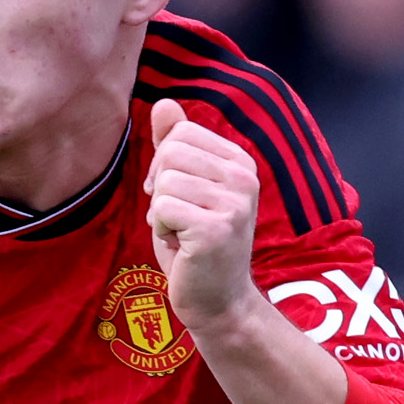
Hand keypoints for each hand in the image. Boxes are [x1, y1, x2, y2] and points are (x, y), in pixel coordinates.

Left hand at [141, 97, 263, 328]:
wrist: (218, 299)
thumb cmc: (195, 244)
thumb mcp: (184, 188)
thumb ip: (174, 146)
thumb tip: (164, 103)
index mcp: (239, 162)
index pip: (181, 133)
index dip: (163, 164)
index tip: (175, 195)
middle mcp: (243, 177)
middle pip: (170, 153)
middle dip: (160, 188)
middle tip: (177, 217)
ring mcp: (233, 202)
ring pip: (164, 183)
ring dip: (161, 213)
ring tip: (183, 233)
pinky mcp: (216, 228)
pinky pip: (163, 209)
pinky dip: (161, 230)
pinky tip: (182, 246)